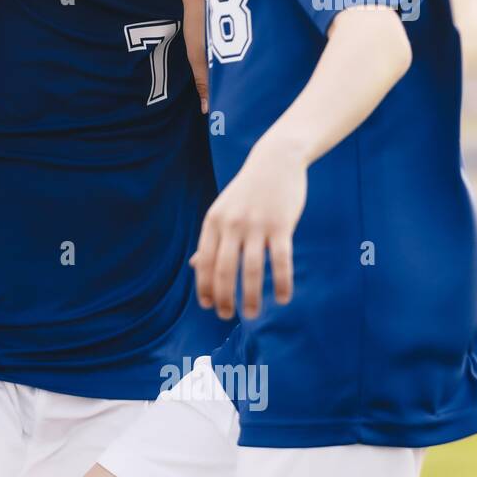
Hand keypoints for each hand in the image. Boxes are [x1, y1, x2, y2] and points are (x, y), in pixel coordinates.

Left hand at [191, 138, 306, 319]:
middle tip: (227, 316)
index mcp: (213, 222)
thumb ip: (210, 239)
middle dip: (223, 298)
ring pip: (250, 270)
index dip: (204, 287)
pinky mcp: (281, 225)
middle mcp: (231, 224)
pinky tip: (282, 298)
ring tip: (252, 314)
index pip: (204, 262)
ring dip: (250, 297)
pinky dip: (281, 283)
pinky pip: (280, 261)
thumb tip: (194, 266)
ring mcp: (256, 225)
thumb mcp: (222, 211)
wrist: (276, 160)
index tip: (208, 306)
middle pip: (223, 270)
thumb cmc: (247, 191)